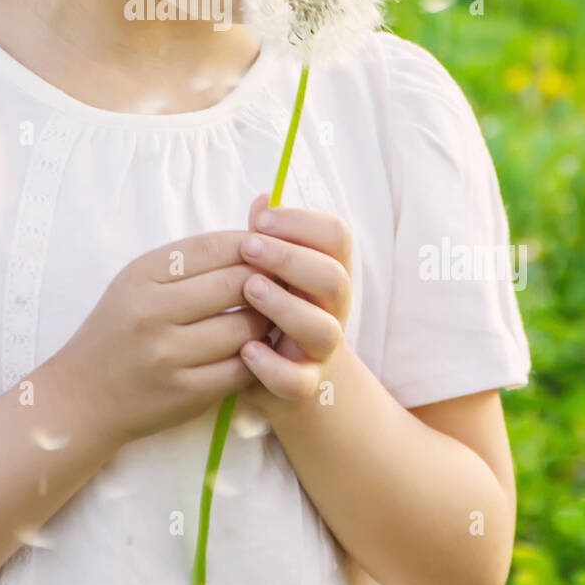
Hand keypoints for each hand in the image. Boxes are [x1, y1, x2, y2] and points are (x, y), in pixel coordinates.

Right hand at [60, 227, 272, 446]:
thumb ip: (195, 257)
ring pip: (246, 327)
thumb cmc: (121, 329)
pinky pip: (243, 368)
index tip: (269, 251)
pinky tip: (257, 350)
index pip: (215, 247)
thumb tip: (260, 220)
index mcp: (143, 275)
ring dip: (267, 321)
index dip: (252, 246)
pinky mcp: (186, 393)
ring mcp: (169, 355)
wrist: (83, 396)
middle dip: (268, 281)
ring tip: (269, 316)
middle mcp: (152, 312)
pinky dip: (258, 357)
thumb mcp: (141, 281)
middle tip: (281, 284)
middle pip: (237, 284)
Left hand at [236, 193, 352, 407]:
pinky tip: (247, 350)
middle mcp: (333, 309)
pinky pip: (297, 380)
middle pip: (334, 278)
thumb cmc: (274, 311)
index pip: (337, 236)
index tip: (261, 219)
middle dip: (291, 258)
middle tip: (249, 246)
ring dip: (286, 306)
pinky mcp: (303, 386)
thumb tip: (262, 198)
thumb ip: (268, 238)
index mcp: (327, 272)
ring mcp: (321, 350)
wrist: (287, 382)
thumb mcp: (273, 272)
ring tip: (250, 290)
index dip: (303, 222)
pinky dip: (273, 366)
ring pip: (323, 329)